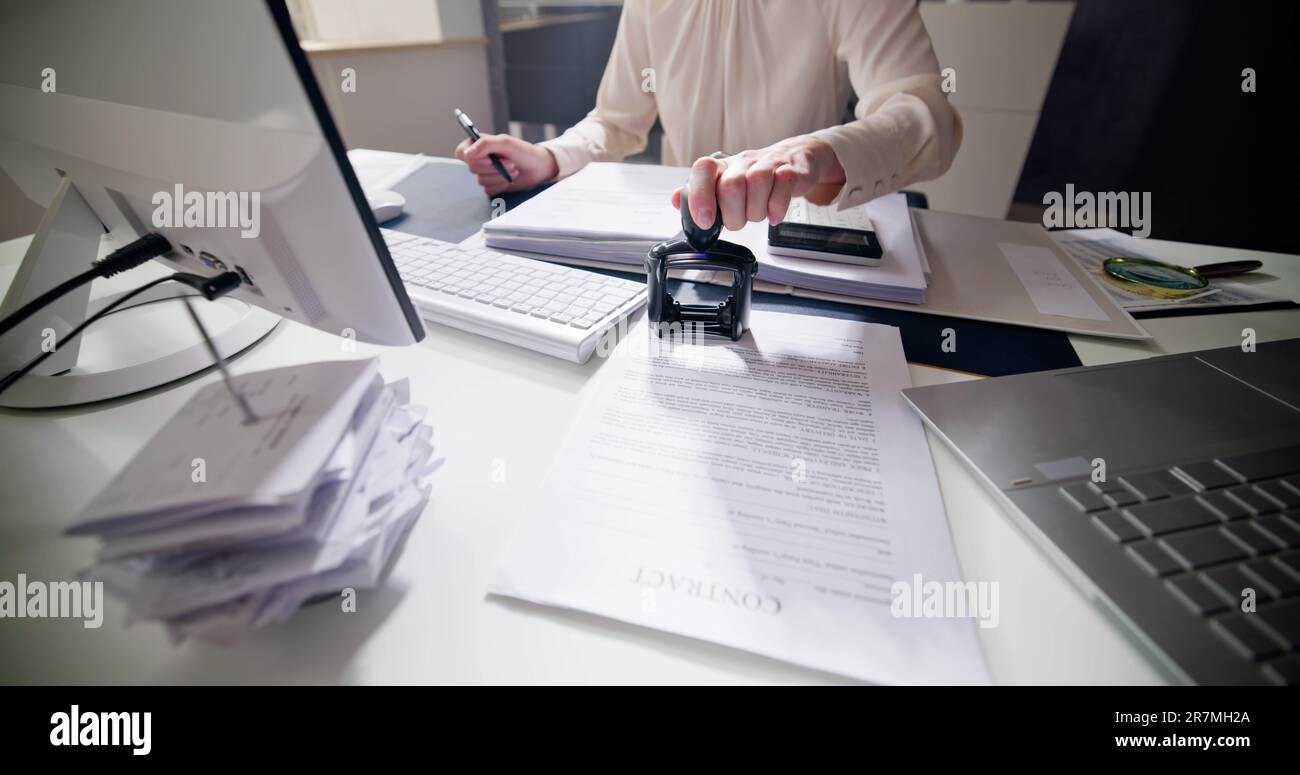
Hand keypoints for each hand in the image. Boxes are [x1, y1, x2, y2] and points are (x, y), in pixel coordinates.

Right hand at [454, 134, 558, 195]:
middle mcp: (479, 159)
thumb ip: (485, 144)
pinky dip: (500, 185)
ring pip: (481, 181)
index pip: (461, 152)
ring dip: (500, 176)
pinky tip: (509, 179)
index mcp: (478, 145)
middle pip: (472, 168)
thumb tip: (468, 153)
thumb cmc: (524, 151)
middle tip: (510, 162)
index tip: (490, 159)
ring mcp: (484, 173)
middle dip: (494, 168)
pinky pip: (488, 190)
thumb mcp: (505, 142)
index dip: (472, 158)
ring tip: (512, 169)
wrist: (538, 168)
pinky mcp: (491, 185)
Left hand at [670, 136, 845, 230]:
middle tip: (738, 221)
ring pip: (757, 184)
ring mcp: (769, 164)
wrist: (795, 158)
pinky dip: (777, 207)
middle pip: (731, 185)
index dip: (700, 196)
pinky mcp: (791, 170)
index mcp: (723, 167)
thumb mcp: (725, 184)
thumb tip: (674, 200)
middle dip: (734, 215)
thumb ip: (700, 194)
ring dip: (756, 212)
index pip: (703, 170)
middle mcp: (743, 162)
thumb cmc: (755, 175)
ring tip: (757, 215)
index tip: (704, 221)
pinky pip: (783, 185)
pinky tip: (774, 215)